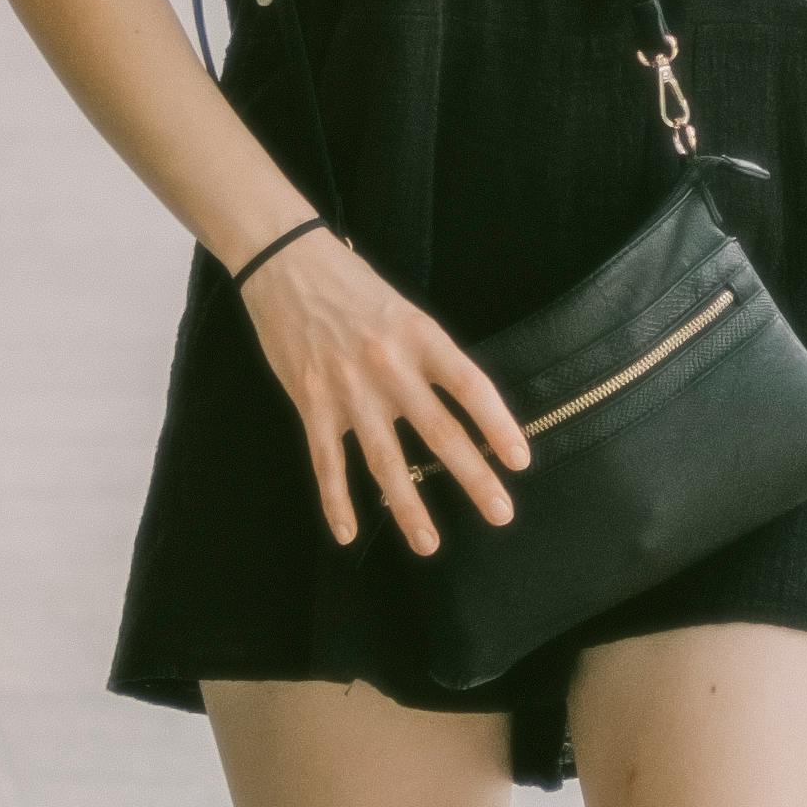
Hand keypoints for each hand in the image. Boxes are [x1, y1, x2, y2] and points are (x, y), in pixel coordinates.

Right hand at [238, 229, 529, 561]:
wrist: (285, 262)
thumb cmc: (352, 284)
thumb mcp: (404, 310)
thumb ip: (429, 357)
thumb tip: (462, 407)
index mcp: (420, 335)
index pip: (471, 387)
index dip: (499, 425)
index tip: (521, 461)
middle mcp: (389, 365)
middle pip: (439, 432)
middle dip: (473, 478)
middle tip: (501, 513)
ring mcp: (348, 389)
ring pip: (385, 461)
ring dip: (409, 506)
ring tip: (429, 544)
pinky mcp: (311, 403)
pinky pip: (327, 463)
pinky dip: (336, 502)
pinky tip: (348, 533)